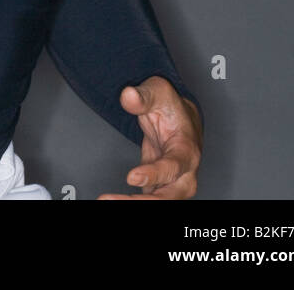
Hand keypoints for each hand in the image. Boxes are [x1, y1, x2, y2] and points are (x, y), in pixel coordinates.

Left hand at [97, 76, 201, 199]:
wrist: (178, 119)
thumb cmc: (170, 107)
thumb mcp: (158, 91)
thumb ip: (143, 96)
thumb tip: (128, 96)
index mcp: (187, 150)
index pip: (172, 167)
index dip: (153, 174)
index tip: (132, 176)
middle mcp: (184, 173)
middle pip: (167, 196)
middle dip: (141, 201)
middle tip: (111, 200)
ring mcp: (173, 183)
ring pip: (157, 200)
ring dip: (132, 203)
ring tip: (107, 200)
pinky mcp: (159, 188)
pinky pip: (146, 199)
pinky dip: (131, 201)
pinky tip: (113, 200)